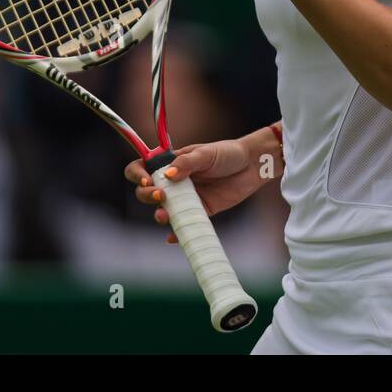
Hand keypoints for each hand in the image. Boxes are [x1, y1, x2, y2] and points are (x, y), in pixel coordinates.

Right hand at [124, 137, 269, 243]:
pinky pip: (185, 224)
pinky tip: (173, 238)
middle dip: (147, 195)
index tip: (147, 180)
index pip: (144, 167)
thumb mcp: (206, 153)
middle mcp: (175, 181)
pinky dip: (177, 233)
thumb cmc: (228, 153)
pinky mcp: (201, 211)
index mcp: (172, 163)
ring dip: (160, 215)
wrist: (253, 166)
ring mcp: (187, 197)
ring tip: (165, 216)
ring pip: (164, 210)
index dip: (138, 174)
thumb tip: (167, 175)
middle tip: (160, 196)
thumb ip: (187, 163)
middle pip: (148, 191)